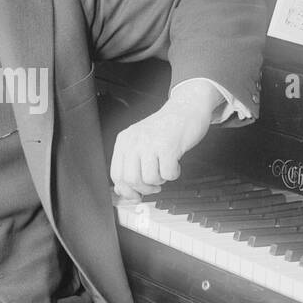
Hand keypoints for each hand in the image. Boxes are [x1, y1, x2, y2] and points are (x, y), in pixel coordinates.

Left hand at [110, 80, 221, 199]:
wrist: (186, 108)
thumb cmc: (165, 128)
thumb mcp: (141, 142)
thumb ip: (130, 164)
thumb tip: (123, 190)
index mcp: (124, 141)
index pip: (116, 175)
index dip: (126, 190)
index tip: (136, 194)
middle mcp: (134, 141)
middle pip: (131, 180)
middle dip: (144, 189)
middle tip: (155, 185)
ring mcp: (150, 143)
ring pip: (149, 179)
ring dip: (160, 180)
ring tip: (165, 168)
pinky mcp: (168, 146)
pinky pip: (167, 174)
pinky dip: (173, 174)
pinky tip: (175, 163)